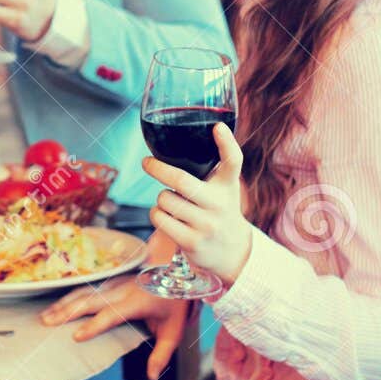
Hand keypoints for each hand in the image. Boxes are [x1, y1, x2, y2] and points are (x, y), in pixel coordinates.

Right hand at [40, 275, 188, 379]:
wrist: (177, 270)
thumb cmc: (174, 303)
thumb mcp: (174, 331)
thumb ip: (161, 355)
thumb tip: (151, 378)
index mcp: (138, 303)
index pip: (112, 315)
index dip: (94, 326)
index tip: (77, 337)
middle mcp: (123, 291)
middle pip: (91, 300)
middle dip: (68, 312)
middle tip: (47, 323)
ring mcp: (115, 283)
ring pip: (85, 292)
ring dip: (64, 303)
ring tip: (46, 315)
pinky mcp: (110, 281)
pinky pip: (86, 288)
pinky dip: (69, 296)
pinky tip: (57, 304)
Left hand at [142, 123, 253, 284]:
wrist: (232, 252)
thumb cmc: (219, 210)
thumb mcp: (223, 188)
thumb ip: (212, 168)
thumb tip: (182, 139)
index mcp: (228, 185)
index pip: (233, 162)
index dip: (227, 143)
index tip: (217, 127)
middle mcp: (219, 204)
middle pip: (181, 180)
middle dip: (158, 168)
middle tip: (147, 163)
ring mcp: (206, 224)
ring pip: (165, 200)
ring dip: (160, 198)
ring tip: (172, 203)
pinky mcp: (192, 242)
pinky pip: (159, 219)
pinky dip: (157, 214)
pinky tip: (167, 217)